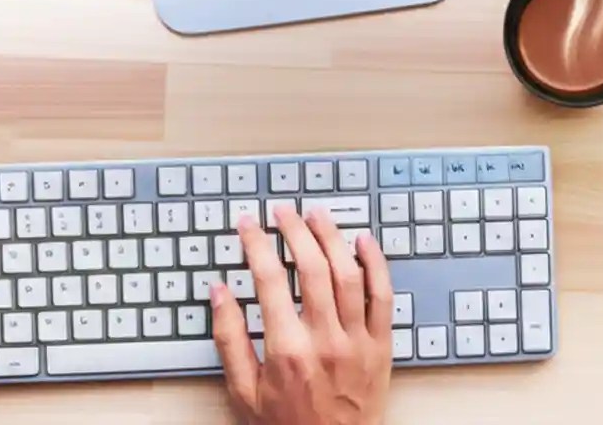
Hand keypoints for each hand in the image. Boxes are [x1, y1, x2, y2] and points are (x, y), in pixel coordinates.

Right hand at [212, 208, 393, 424]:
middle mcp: (325, 339)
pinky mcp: (382, 345)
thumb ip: (229, 339)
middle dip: (295, 231)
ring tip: (317, 215)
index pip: (268, 280)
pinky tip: (363, 242)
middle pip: (311, 267)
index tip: (248, 225)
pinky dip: (375, 264)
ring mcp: (357, 340)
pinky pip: (383, 295)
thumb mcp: (244, 391)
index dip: (256, 244)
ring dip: (332, 238)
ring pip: (348, 274)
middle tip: (283, 211)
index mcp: (287, 349)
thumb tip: (219, 292)